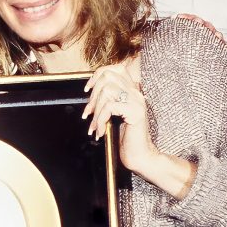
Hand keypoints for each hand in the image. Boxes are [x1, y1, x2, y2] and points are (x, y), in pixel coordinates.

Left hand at [82, 61, 196, 198]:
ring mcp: (137, 102)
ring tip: (94, 125)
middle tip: (88, 113)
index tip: (87, 89)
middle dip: (93, 95)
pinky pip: (110, 107)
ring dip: (95, 110)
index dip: (98, 75)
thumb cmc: (126, 139)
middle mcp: (136, 93)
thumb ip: (108, 101)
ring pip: (107, 91)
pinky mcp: (135, 113)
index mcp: (133, 91)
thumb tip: (90, 92)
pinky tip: (99, 131)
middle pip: (108, 77)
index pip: (116, 68)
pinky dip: (100, 119)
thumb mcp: (114, 115)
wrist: (140, 157)